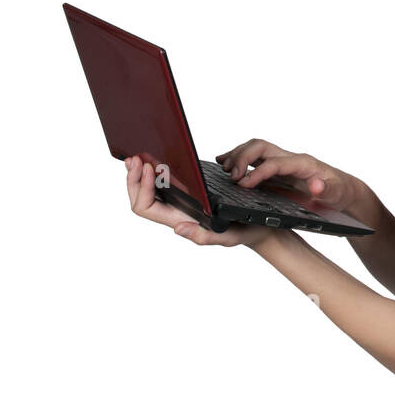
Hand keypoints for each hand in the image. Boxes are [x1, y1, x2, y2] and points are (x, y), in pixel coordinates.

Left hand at [125, 155, 270, 247]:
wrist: (260, 226)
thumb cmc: (246, 231)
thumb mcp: (229, 237)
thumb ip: (204, 236)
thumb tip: (178, 229)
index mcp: (181, 218)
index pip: (145, 207)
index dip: (142, 187)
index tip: (150, 168)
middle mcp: (176, 210)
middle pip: (141, 197)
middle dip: (134, 178)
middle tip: (134, 159)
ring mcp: (181, 201)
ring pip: (149, 190)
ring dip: (140, 173)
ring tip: (138, 157)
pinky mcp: (191, 192)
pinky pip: (164, 184)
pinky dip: (155, 171)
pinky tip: (156, 160)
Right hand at [216, 138, 361, 211]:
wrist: (344, 189)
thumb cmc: (339, 191)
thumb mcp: (337, 194)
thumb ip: (327, 190)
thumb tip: (316, 186)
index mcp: (303, 164)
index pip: (274, 163)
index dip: (257, 172)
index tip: (242, 184)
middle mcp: (291, 159)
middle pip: (261, 147)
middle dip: (243, 157)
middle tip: (230, 176)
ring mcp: (283, 162)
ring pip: (256, 149)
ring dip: (238, 155)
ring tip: (223, 168)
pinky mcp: (278, 169)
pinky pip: (255, 158)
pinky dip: (239, 158)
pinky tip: (225, 162)